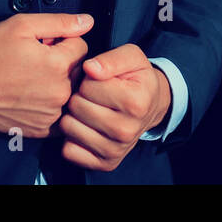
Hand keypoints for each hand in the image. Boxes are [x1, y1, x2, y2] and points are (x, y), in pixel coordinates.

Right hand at [0, 13, 91, 137]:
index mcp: (58, 64)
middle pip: (79, 70)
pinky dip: (52, 105)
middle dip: (64, 62)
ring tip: (33, 78)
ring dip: (60, 83)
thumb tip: (88, 21)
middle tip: (38, 60)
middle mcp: (59, 92)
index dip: (63, 41)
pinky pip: (61, 114)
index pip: (81, 46)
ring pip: (70, 92)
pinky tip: (34, 96)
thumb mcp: (22, 25)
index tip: (46, 44)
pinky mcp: (42, 129)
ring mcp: (51, 113)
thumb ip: (60, 22)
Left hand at [58, 43, 171, 171]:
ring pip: (69, 128)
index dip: (89, 79)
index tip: (100, 81)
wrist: (151, 106)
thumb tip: (89, 68)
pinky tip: (85, 127)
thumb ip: (111, 59)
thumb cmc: (137, 79)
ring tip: (88, 109)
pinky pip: (69, 150)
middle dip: (79, 96)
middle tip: (93, 96)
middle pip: (77, 106)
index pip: (88, 86)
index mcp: (135, 102)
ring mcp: (116, 150)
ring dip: (73, 116)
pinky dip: (71, 137)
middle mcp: (127, 130)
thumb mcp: (132, 58)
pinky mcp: (105, 164)